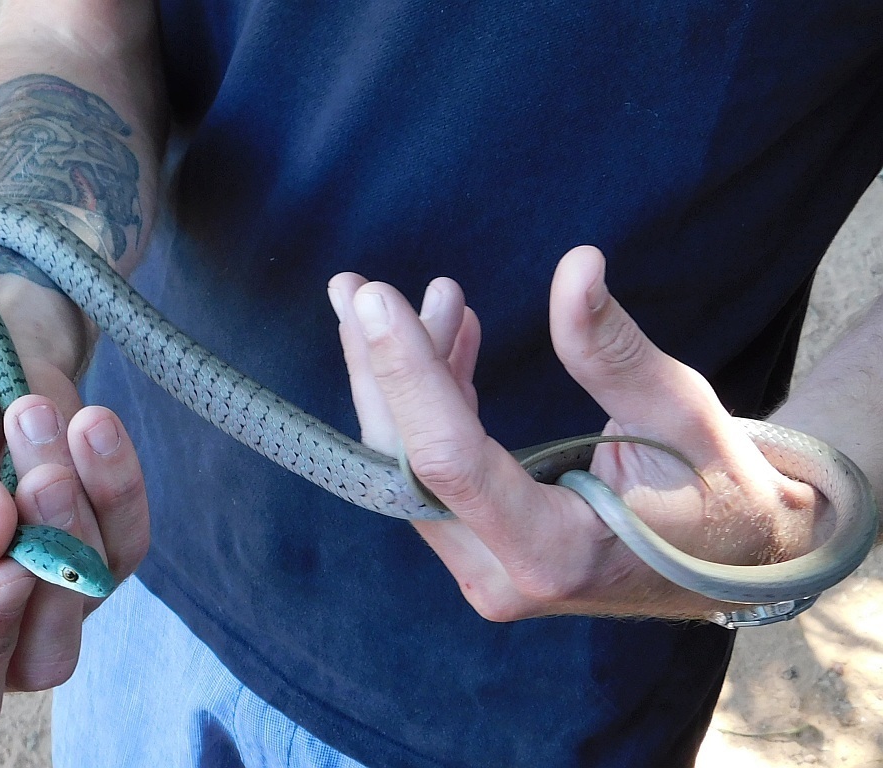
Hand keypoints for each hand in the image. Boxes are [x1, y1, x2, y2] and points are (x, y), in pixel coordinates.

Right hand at [0, 298, 147, 746]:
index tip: (2, 571)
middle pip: (47, 658)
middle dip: (53, 564)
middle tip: (38, 477)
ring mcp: (49, 587)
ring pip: (95, 589)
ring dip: (79, 502)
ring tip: (36, 415)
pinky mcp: (98, 546)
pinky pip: (130, 537)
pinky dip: (117, 481)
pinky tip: (93, 424)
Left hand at [328, 246, 821, 619]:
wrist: (735, 558)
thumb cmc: (721, 490)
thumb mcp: (680, 415)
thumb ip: (615, 350)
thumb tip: (576, 264)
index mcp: (553, 552)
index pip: (448, 459)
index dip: (405, 372)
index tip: (373, 297)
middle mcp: (501, 574)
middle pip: (408, 466)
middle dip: (378, 370)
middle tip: (357, 288)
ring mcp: (485, 568)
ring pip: (409, 470)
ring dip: (399, 383)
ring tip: (400, 300)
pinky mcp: (483, 548)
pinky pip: (434, 473)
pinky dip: (433, 405)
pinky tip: (450, 341)